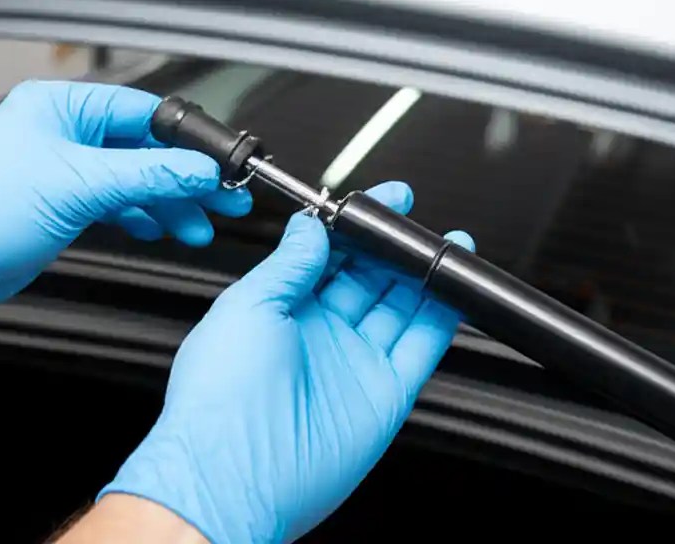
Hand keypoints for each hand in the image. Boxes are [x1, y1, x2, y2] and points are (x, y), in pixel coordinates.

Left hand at [0, 80, 248, 339]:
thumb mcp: (80, 186)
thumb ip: (148, 175)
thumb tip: (197, 170)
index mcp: (60, 107)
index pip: (144, 112)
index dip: (187, 141)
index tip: (220, 164)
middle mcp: (61, 131)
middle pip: (144, 148)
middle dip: (184, 178)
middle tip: (221, 199)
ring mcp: (61, 167)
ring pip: (133, 178)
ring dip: (166, 203)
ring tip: (195, 225)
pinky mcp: (60, 201)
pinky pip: (115, 200)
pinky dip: (140, 215)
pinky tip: (159, 227)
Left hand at [100, 181, 471, 542]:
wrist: (236, 472)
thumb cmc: (220, 397)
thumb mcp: (247, 304)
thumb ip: (288, 262)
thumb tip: (310, 226)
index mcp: (279, 311)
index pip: (327, 256)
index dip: (354, 227)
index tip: (379, 202)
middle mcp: (319, 335)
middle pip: (369, 277)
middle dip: (393, 246)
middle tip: (414, 218)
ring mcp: (354, 363)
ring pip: (401, 306)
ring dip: (425, 274)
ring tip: (447, 244)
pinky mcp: (386, 392)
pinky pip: (422, 345)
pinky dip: (444, 315)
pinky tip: (455, 287)